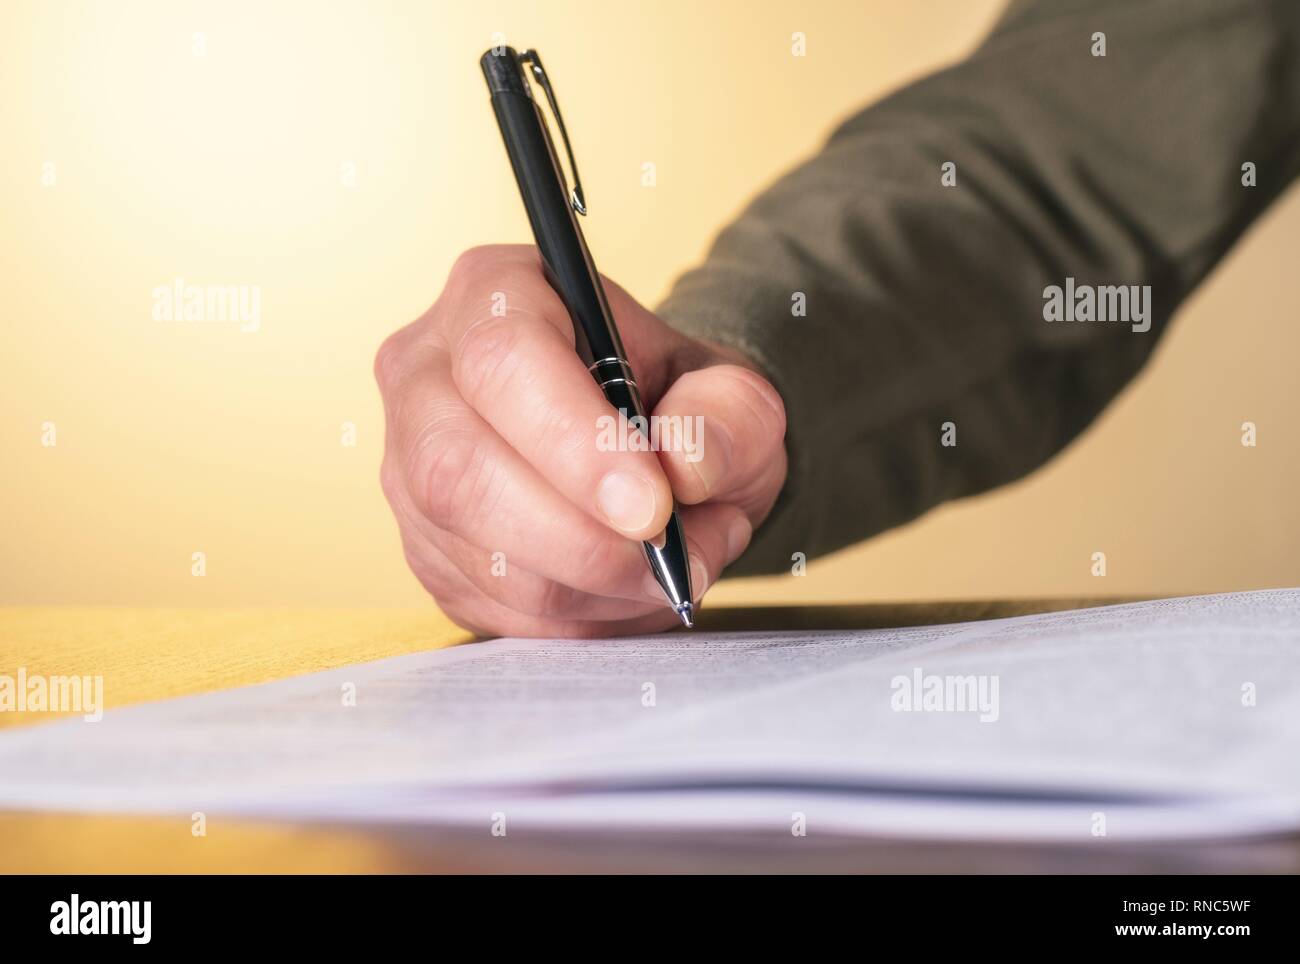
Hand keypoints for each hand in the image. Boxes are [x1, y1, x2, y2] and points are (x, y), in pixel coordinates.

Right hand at [375, 245, 786, 636]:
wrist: (650, 452)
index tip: (653, 507)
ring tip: (676, 564)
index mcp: (494, 293)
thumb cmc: (678, 404)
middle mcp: (426, 374)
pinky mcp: (425, 548)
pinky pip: (492, 606)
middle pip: (460, 468)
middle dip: (580, 538)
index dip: (575, 444)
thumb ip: (728, 416)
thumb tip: (685, 467)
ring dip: (596, 585)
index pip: (504, 362)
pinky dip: (580, 616)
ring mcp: (408, 467)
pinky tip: (629, 586)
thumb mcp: (732, 393)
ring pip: (478, 554)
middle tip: (673, 559)